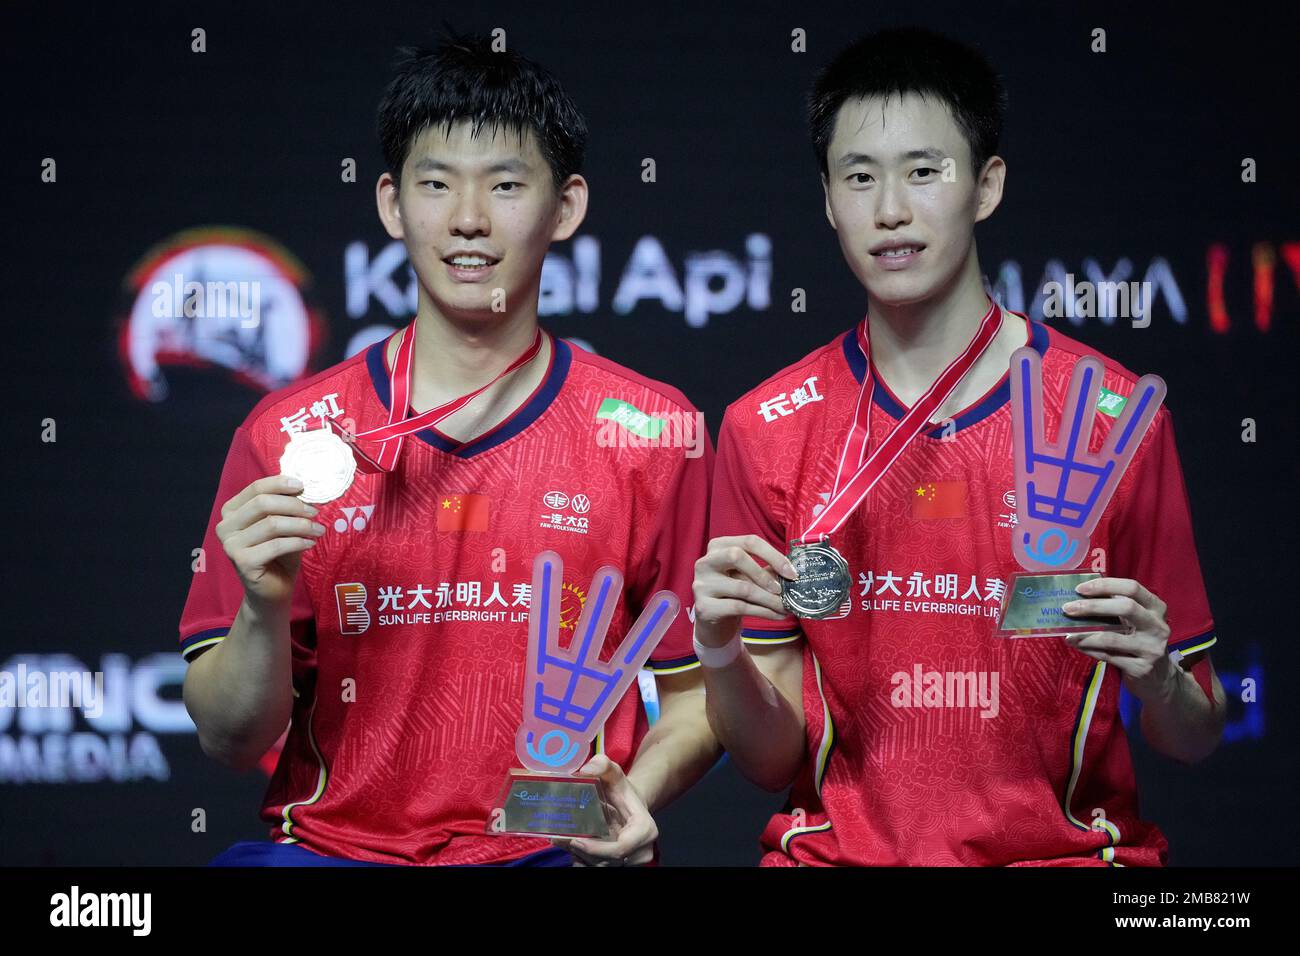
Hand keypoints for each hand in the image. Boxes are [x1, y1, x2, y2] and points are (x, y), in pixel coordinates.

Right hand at [216, 475, 325, 609]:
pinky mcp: (242, 562)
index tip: (303, 486)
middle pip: (263, 503)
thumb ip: (286, 507)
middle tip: (315, 512)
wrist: (272, 591)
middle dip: (294, 505)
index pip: (256, 488)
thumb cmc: (278, 555)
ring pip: (272, 524)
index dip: (280, 484)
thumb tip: (303, 490)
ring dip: (301, 525)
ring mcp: (231, 545)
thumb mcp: (283, 525)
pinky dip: (298, 542)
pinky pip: (276, 545)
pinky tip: (310, 543)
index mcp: (232, 511)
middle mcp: (225, 526)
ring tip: (318, 530)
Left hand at [551, 755, 656, 865]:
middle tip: (562, 838)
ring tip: (562, 840)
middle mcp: (641, 850)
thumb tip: (586, 770)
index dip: (599, 849)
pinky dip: (581, 860)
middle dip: (584, 853)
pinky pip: (596, 868)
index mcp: (645, 829)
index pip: (622, 848)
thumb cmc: (621, 790)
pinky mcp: (618, 866)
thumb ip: (602, 764)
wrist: (628, 806)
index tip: (577, 840)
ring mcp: (631, 861)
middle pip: (609, 861)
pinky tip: (570, 846)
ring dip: (580, 856)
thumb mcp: (613, 773)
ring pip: (601, 866)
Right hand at [692, 535, 796, 647]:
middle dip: (764, 574)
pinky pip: (739, 607)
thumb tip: (792, 574)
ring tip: (785, 607)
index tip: (791, 572)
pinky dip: (763, 612)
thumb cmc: (734, 593)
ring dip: (769, 599)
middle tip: (782, 590)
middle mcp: (705, 562)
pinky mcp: (704, 607)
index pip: (749, 541)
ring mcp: (702, 584)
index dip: (773, 555)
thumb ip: (766, 571)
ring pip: (742, 587)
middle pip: (736, 556)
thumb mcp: (748, 577)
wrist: (714, 621)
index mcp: (718, 546)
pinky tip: (776, 615)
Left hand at [1061, 577, 1177, 701]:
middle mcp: (1158, 626)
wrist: (1158, 678)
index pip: (1132, 588)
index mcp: (1156, 608)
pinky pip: (1108, 656)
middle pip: (1126, 608)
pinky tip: (1077, 645)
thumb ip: (1115, 606)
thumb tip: (1079, 594)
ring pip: (1112, 638)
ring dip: (1084, 634)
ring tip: (1068, 633)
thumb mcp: (1135, 621)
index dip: (1105, 585)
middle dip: (1093, 606)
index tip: (1080, 588)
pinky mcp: (1141, 668)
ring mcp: (1151, 649)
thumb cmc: (1139, 640)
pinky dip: (1088, 649)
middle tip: (1068, 608)